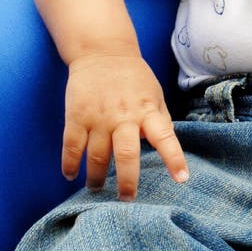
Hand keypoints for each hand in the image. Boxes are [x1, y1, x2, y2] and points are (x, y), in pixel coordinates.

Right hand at [62, 54, 188, 200]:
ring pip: (96, 157)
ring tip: (97, 188)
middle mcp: (124, 117)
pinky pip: (72, 147)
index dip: (174, 159)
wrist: (103, 51)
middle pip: (126, 155)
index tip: (182, 179)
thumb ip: (160, 120)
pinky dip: (70, 165)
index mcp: (147, 111)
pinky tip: (71, 175)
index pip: (165, 138)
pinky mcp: (76, 116)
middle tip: (127, 199)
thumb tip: (168, 146)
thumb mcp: (155, 94)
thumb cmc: (134, 77)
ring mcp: (98, 117)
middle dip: (127, 181)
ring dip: (96, 178)